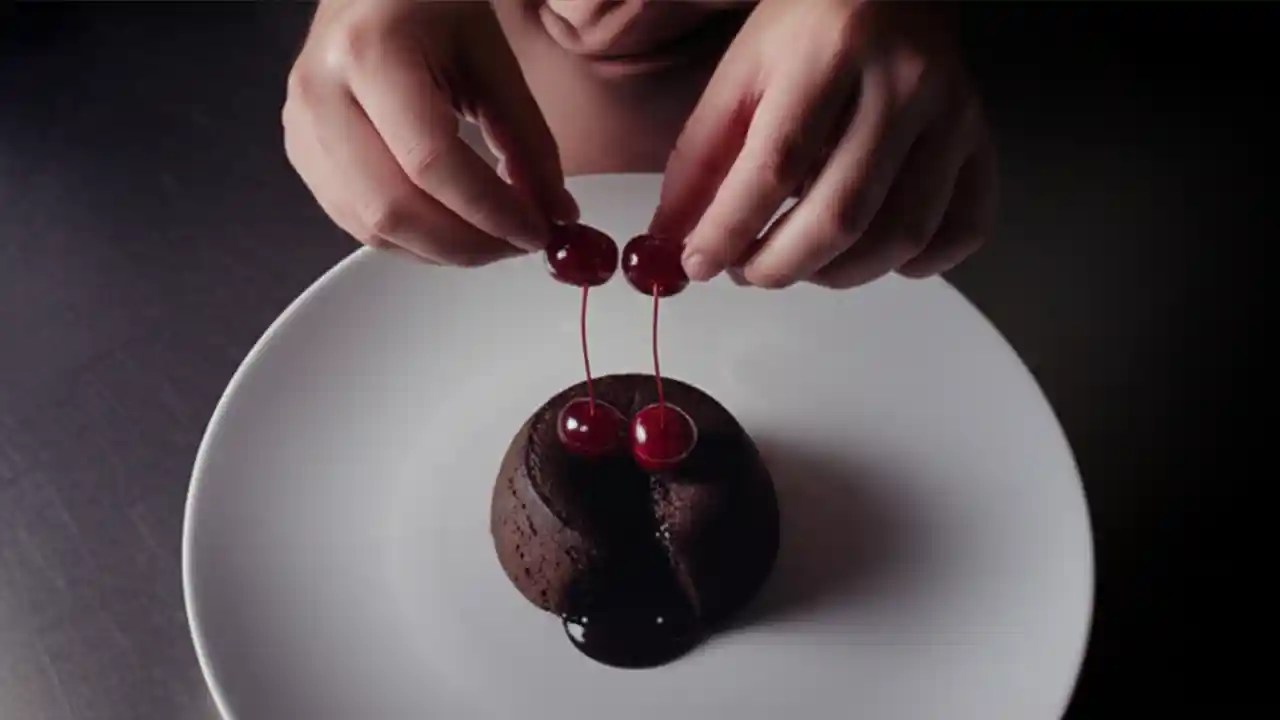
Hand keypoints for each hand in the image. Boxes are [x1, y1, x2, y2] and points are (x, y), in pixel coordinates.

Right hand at [283, 0, 577, 264]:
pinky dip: (413, 240)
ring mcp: (301, 127)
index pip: (433, 162)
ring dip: (442, 250)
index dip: (491, 211)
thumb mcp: (491, 58)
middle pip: (393, 209)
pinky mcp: (302, 153)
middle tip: (519, 243)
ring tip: (492, 237)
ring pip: (372, 228)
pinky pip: (356, 223)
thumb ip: (527, 139)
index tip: (539, 230)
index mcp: (370, 53)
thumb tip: (555, 214)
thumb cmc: (429, 4)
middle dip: (468, 244)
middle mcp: (321, 94)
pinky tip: (452, 227)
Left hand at [653, 0, 995, 287]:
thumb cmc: (808, 30)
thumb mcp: (739, 76)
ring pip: (902, 234)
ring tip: (798, 264)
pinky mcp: (981, 141)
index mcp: (830, 53)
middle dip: (781, 265)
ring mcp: (953, 115)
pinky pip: (964, 229)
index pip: (777, 163)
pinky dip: (918, 263)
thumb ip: (701, 161)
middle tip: (746, 272)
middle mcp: (903, 83)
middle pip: (842, 212)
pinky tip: (873, 254)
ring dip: (837, 274)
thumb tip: (675, 244)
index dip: (732, 228)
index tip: (699, 264)